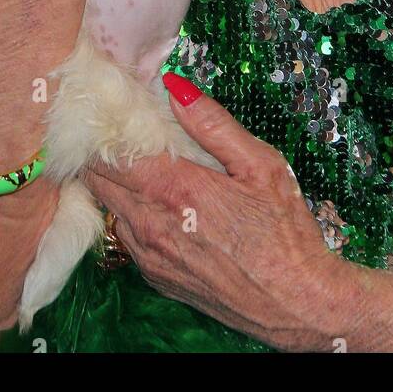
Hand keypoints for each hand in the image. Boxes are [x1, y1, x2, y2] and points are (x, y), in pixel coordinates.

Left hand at [78, 76, 345, 351]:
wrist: (295, 304)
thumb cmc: (284, 233)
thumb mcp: (260, 165)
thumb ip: (212, 124)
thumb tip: (174, 87)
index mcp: (175, 190)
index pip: (110, 150)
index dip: (107, 125)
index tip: (116, 106)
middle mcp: (151, 225)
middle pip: (97, 177)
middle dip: (102, 149)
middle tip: (123, 130)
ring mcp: (149, 255)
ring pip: (107, 206)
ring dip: (114, 181)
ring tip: (141, 162)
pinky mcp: (154, 276)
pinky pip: (125, 234)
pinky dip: (130, 212)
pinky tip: (159, 202)